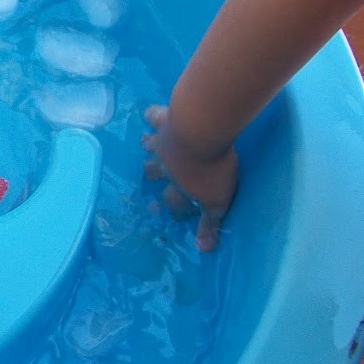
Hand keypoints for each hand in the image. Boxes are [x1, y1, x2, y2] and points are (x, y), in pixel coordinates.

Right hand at [142, 104, 236, 250]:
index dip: (175, 207)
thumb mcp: (216, 202)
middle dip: (153, 174)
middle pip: (153, 172)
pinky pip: (154, 117)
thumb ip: (209, 224)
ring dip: (149, 146)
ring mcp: (162, 143)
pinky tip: (150, 113)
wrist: (201, 134)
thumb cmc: (211, 170)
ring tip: (147, 144)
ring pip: (150, 146)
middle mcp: (165, 166)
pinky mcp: (165, 120)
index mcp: (178, 187)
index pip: (173, 201)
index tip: (175, 210)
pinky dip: (151, 115)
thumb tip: (203, 249)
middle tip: (153, 173)